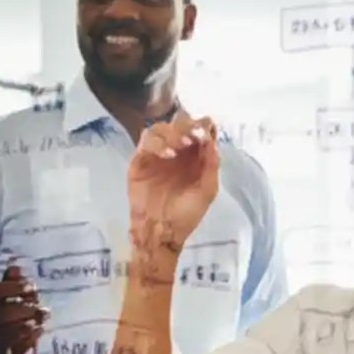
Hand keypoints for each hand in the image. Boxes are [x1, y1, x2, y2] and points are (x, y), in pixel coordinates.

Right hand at [0, 266, 47, 353]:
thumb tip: (15, 269)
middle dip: (18, 308)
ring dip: (23, 325)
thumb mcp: (7, 297)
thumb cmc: (6, 315)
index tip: (28, 285)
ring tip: (41, 316)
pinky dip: (27, 341)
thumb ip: (10, 283)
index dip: (5, 289)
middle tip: (37, 303)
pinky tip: (39, 331)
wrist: (10, 346)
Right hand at [127, 113, 219, 259]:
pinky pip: (145, 142)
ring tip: (181, 146)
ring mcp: (157, 154)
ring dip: (172, 133)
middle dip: (187, 125)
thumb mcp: (207, 191)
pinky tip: (167, 154)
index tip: (206, 131)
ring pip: (161, 128)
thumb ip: (211, 165)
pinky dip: (157, 144)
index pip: (199, 129)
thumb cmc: (187, 214)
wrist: (162, 231)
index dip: (203, 125)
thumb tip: (212, 140)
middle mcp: (177, 151)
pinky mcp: (140, 160)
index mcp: (196, 155)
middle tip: (193, 136)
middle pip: (179, 122)